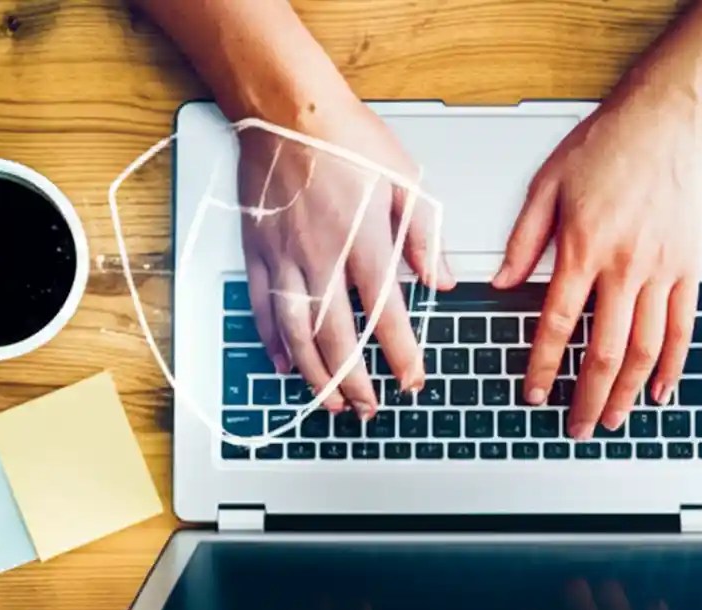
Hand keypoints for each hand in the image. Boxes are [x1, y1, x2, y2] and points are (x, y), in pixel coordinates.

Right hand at [238, 100, 453, 416]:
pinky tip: (284, 366)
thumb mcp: (407, 180)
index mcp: (364, 242)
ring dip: (314, 375)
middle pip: (337, 338)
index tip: (411, 381)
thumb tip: (444, 279)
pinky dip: (272, 343)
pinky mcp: (258, 252)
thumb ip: (426, 236)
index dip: (400, 356)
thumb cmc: (347, 138)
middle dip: (354, 382)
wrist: (287, 109)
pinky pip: (262, 308)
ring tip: (330, 402)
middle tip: (368, 408)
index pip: (386, 316)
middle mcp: (320, 258)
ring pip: (296, 334)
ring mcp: (284, 259)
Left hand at [494, 90, 701, 438]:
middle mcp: (625, 266)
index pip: (556, 324)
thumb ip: (522, 238)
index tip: (534, 393)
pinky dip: (672, 365)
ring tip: (613, 419)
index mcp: (582, 247)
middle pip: (605, 350)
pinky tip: (661, 390)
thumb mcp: (548, 183)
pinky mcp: (689, 268)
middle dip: (588, 396)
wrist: (672, 119)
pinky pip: (683, 328)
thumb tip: (498, 282)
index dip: (543, 366)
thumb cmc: (610, 144)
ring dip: (628, 392)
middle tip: (575, 426)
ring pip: (646, 349)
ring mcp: (663, 270)